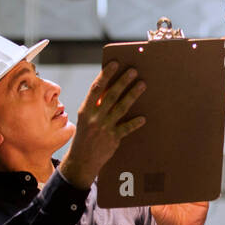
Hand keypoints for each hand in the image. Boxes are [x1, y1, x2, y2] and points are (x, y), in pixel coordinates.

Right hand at [57, 62, 145, 188]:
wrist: (81, 161)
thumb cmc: (85, 136)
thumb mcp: (85, 119)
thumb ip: (96, 106)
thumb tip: (111, 88)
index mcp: (85, 110)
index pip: (96, 88)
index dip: (105, 75)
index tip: (114, 63)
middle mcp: (94, 117)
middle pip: (111, 95)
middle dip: (123, 81)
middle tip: (133, 71)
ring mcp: (104, 128)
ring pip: (121, 108)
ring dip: (133, 95)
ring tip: (142, 85)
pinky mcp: (113, 139)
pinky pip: (126, 129)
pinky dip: (135, 123)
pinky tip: (143, 118)